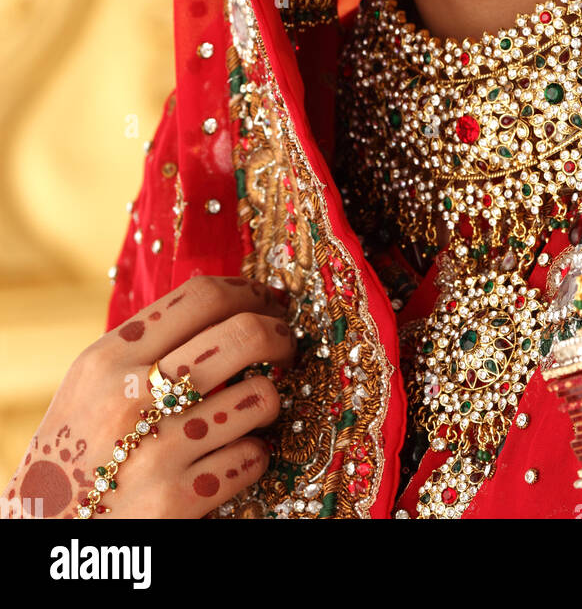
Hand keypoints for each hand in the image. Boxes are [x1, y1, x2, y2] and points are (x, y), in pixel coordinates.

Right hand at [2, 277, 295, 518]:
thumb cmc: (79, 450)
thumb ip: (148, 345)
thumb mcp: (93, 384)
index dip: (250, 291)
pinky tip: (230, 459)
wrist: (48, 534)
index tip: (270, 299)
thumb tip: (227, 305)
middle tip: (287, 345)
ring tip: (254, 410)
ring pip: (260, 396)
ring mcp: (155, 450)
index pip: (201, 296)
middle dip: (280, 335)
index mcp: (108, 358)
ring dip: (268, 402)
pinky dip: (252, 456)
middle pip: (243, 334)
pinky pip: (251, 457)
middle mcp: (129, 396)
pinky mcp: (176, 500)